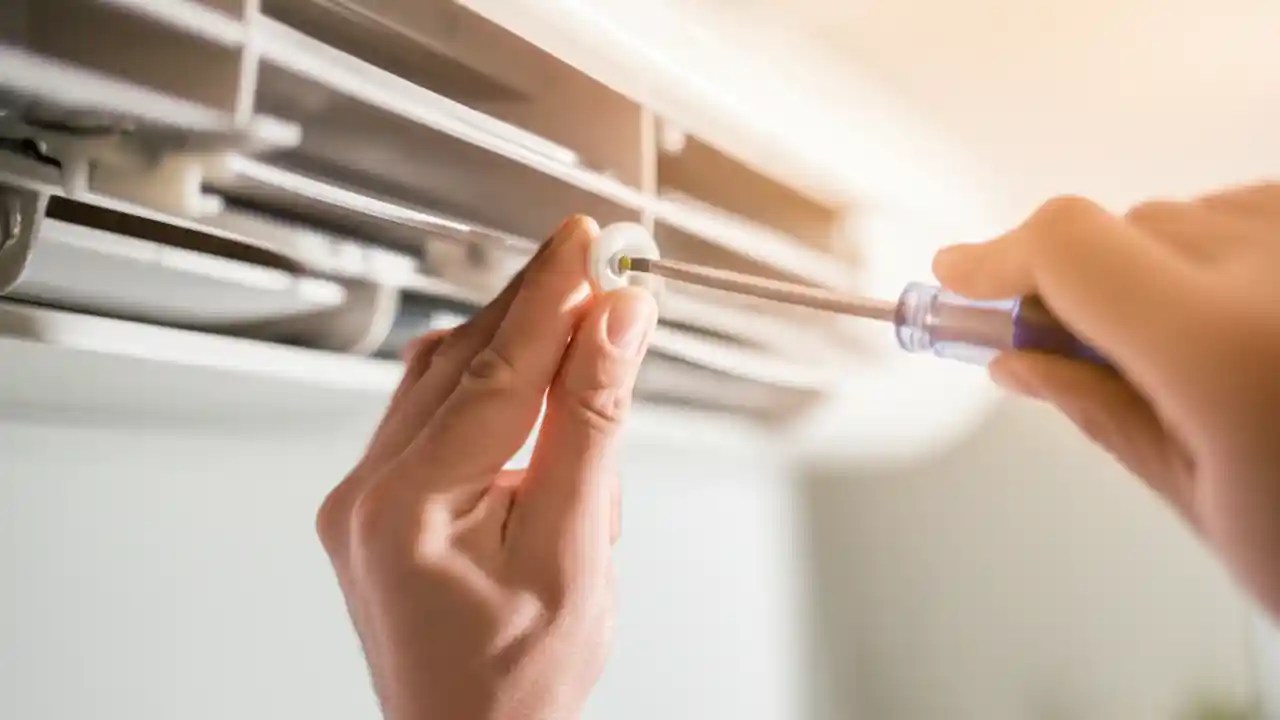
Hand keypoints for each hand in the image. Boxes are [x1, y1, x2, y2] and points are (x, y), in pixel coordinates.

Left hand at [316, 216, 657, 719]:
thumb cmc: (519, 682)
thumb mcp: (574, 552)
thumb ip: (591, 427)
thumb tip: (616, 326)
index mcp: (407, 506)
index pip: (495, 370)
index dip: (551, 295)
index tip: (590, 242)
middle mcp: (367, 492)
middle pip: (463, 362)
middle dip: (538, 311)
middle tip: (602, 268)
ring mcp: (364, 498)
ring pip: (444, 380)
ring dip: (516, 347)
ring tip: (586, 329)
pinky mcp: (378, 504)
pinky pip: (433, 417)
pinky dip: (490, 389)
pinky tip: (534, 386)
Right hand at [933, 184, 1279, 615]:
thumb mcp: (1207, 504)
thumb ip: (1098, 411)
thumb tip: (1016, 360)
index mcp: (1227, 350)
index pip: (1070, 246)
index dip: (997, 258)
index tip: (960, 278)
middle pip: (1116, 231)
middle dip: (1067, 287)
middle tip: (1053, 351)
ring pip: (1180, 218)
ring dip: (1146, 273)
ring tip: (1185, 360)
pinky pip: (1251, 213)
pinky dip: (1215, 257)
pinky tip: (1241, 325)